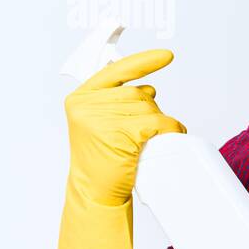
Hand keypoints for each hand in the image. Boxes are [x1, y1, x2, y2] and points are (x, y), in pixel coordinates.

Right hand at [54, 49, 185, 248]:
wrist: (95, 192)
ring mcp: (99, 118)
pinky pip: (156, 122)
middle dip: (150, 110)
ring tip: (147, 140)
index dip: (143, 62)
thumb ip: (115, 103)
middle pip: (137, 93)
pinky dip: (168, 128)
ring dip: (160, 122)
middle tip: (142, 133)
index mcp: (80, 98)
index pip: (116, 71)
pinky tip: (167, 136)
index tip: (167, 55)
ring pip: (149, 107)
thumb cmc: (103, 159)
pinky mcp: (119, 132)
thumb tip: (149, 88)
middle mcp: (85, 104)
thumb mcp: (99, 124)